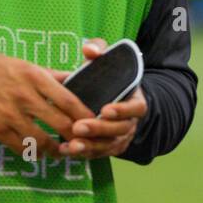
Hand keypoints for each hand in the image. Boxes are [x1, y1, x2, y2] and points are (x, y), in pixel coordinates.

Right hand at [0, 48, 94, 159]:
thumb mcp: (22, 64)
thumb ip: (49, 75)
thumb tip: (74, 78)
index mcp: (34, 76)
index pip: (68, 100)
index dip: (84, 115)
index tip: (94, 122)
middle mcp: (24, 97)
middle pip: (60, 124)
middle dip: (76, 136)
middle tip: (83, 141)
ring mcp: (9, 115)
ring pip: (42, 141)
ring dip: (55, 149)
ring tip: (62, 151)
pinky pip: (21, 148)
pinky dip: (33, 153)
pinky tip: (39, 152)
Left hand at [50, 37, 147, 160]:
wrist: (112, 98)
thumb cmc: (108, 78)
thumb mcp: (106, 61)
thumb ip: (100, 50)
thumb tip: (89, 49)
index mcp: (135, 101)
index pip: (136, 108)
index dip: (123, 110)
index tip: (105, 109)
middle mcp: (130, 122)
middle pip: (120, 130)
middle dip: (99, 129)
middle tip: (79, 127)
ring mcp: (120, 137)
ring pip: (109, 145)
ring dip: (90, 146)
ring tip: (71, 144)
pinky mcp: (108, 147)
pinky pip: (98, 153)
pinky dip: (84, 153)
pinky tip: (66, 150)